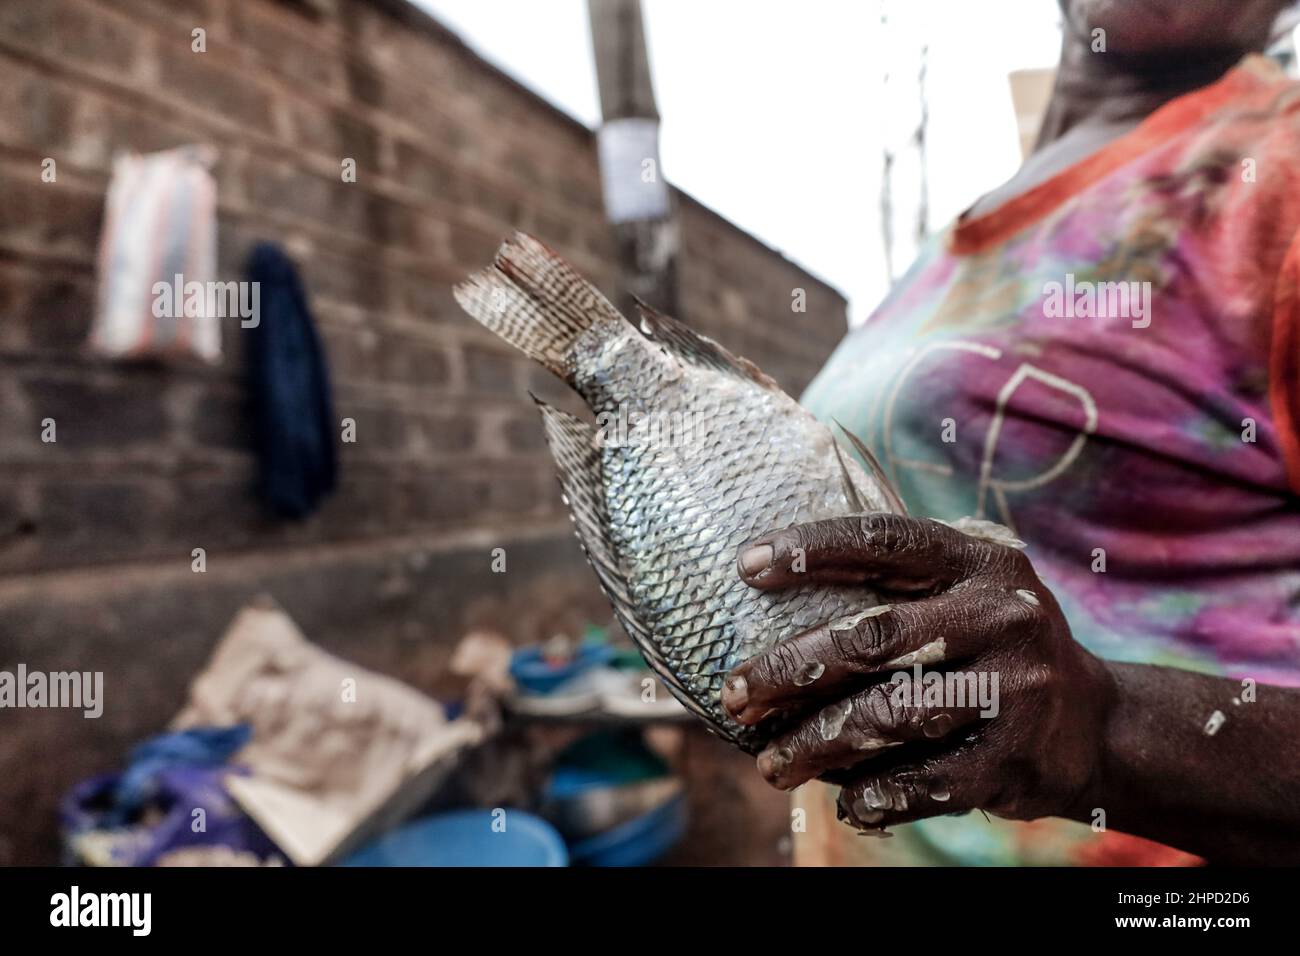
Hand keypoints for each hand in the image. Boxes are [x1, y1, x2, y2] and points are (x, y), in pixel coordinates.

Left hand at [722, 513, 1116, 831]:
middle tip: (735, 695)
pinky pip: (921, 782)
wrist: (1099, 726)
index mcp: (981, 563)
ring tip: (770, 762)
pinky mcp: (1013, 761)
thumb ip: (900, 581)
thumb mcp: (970, 588)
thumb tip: (774, 579)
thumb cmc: (996, 645)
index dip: (810, 549)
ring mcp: (1012, 692)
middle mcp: (1001, 618)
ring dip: (815, 743)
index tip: (746, 566)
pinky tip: (843, 797)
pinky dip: (872, 794)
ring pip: (888, 718)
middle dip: (789, 669)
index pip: (884, 541)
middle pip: (872, 640)